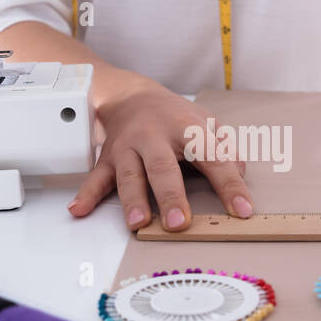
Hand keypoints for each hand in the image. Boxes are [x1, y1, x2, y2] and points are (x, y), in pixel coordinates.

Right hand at [67, 76, 253, 231]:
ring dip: (133, 200)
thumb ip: (227, 151)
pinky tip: (79, 209)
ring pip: (129, 175)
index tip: (242, 210)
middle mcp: (155, 136)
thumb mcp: (208, 126)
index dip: (230, 184)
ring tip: (137, 223)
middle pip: (163, 167)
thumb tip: (240, 174)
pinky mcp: (107, 158)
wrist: (133, 96)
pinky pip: (96, 177)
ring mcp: (128, 148)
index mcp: (187, 128)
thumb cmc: (176, 118)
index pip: (213, 158)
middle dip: (171, 196)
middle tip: (179, 223)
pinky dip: (87, 194)